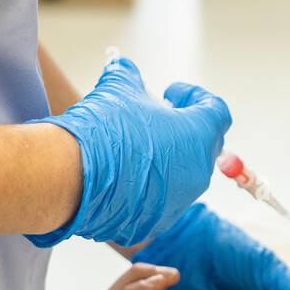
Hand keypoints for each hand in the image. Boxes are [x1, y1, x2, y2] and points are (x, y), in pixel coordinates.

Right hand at [25, 57, 230, 247]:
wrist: (73, 178)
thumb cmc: (105, 130)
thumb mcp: (118, 90)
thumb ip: (128, 76)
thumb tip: (122, 67)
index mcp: (199, 135)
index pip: (217, 112)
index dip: (196, 98)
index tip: (171, 93)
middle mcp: (198, 171)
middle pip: (203, 144)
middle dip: (183, 128)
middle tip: (155, 117)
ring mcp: (181, 201)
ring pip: (183, 174)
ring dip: (166, 158)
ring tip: (134, 146)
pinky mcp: (158, 222)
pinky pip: (162, 199)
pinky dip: (150, 185)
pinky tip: (122, 175)